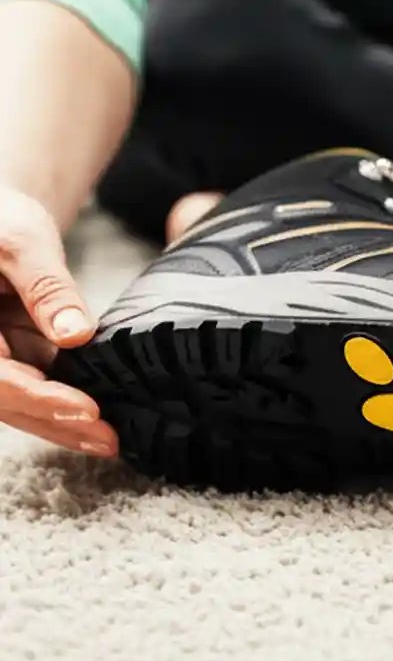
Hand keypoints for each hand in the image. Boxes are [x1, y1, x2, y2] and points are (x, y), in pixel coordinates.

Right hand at [0, 188, 115, 455]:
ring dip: (64, 424)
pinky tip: (104, 420)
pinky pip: (37, 386)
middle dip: (58, 423)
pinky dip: (67, 403)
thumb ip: (47, 288)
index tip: (87, 410)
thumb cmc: (1, 219)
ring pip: (21, 401)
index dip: (39, 398)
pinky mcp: (12, 357)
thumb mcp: (22, 243)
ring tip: (112, 440)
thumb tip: (76, 335)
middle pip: (6, 399)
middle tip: (110, 440)